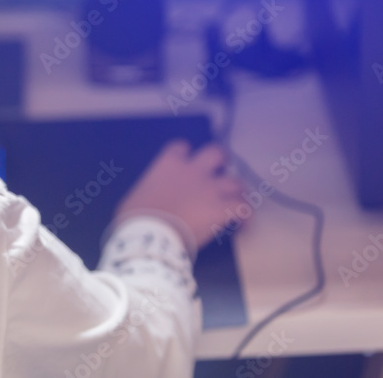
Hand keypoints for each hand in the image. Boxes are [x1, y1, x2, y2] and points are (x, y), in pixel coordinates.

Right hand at [114, 139, 244, 250]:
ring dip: (236, 192)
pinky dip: (246, 217)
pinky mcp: (222, 208)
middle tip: (219, 174)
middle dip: (221, 161)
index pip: (181, 147)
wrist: (150, 235)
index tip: (185, 164)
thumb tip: (153, 198)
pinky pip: (244, 208)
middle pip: (216, 152)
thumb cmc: (136, 217)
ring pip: (236, 182)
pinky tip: (243, 226)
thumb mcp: (137, 195)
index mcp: (168, 164)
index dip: (186, 154)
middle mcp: (193, 170)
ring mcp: (211, 188)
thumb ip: (151, 189)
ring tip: (234, 203)